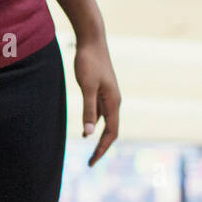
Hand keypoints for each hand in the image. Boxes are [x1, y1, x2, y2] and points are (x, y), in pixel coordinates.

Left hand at [74, 36, 119, 166]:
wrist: (92, 40)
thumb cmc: (88, 62)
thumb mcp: (87, 87)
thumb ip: (88, 110)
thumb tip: (88, 134)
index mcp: (113, 102)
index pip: (111, 132)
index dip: (102, 148)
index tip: (92, 161)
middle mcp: (114, 101)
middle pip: (111, 130)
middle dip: (102, 147)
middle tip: (91, 162)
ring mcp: (109, 96)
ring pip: (107, 122)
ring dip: (100, 136)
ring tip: (91, 150)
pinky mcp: (102, 90)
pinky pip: (101, 113)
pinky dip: (96, 123)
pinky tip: (88, 129)